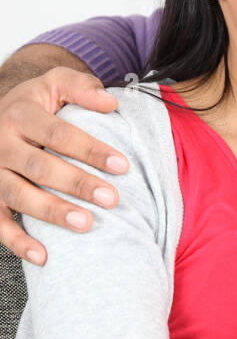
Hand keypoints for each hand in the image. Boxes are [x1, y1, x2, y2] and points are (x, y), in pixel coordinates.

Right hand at [0, 68, 128, 263]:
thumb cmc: (36, 103)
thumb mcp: (55, 83)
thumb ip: (82, 87)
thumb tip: (110, 104)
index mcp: (19, 114)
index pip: (58, 134)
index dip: (90, 150)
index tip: (122, 165)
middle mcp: (0, 143)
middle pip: (39, 167)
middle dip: (77, 183)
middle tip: (111, 198)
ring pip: (19, 195)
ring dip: (51, 212)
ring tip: (85, 224)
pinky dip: (17, 242)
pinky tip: (43, 256)